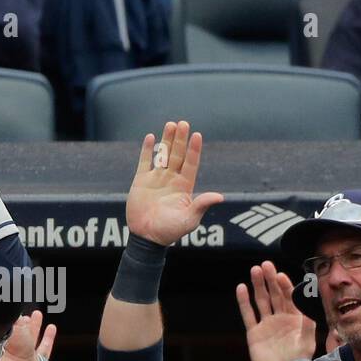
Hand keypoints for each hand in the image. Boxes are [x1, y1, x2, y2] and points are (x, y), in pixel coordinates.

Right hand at [125, 121, 221, 246]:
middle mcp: (171, 179)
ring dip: (167, 140)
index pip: (191, 163)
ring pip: (162, 154)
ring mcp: (156, 179)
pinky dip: (147, 149)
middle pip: (177, 154)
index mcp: (184, 186)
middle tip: (183, 123)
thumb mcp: (189, 219)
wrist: (147, 237)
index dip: (194, 149)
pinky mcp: (141, 181)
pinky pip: (145, 161)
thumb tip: (220, 197)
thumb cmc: (169, 231)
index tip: (197, 135)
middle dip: (180, 139)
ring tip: (171, 124)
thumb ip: (201, 205)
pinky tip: (151, 137)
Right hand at [235, 261, 315, 360]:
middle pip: (274, 295)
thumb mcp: (307, 343)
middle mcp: (280, 319)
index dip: (285, 285)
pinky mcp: (254, 333)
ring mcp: (266, 325)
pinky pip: (248, 314)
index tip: (280, 275)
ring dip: (258, 285)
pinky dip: (244, 301)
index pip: (289, 297)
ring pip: (261, 300)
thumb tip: (308, 308)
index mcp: (295, 319)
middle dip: (270, 280)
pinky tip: (241, 288)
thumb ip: (308, 325)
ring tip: (254, 270)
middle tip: (265, 265)